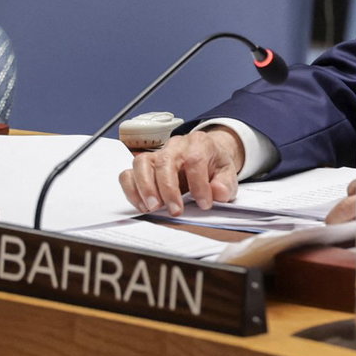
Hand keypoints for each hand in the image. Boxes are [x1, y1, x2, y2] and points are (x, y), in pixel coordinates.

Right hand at [118, 127, 244, 215]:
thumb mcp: (227, 173)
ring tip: (154, 208)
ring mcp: (156, 154)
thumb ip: (225, 184)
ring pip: (141, 164)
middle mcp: (175, 146)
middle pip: (165, 162)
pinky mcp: (144, 165)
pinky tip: (143, 205)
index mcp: (199, 143)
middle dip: (168, 190)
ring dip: (145, 188)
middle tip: (175, 211)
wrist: (205, 154)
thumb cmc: (213, 164)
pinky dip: (132, 190)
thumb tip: (218, 192)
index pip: (195, 160)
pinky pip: (128, 173)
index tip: (203, 204)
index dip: (198, 184)